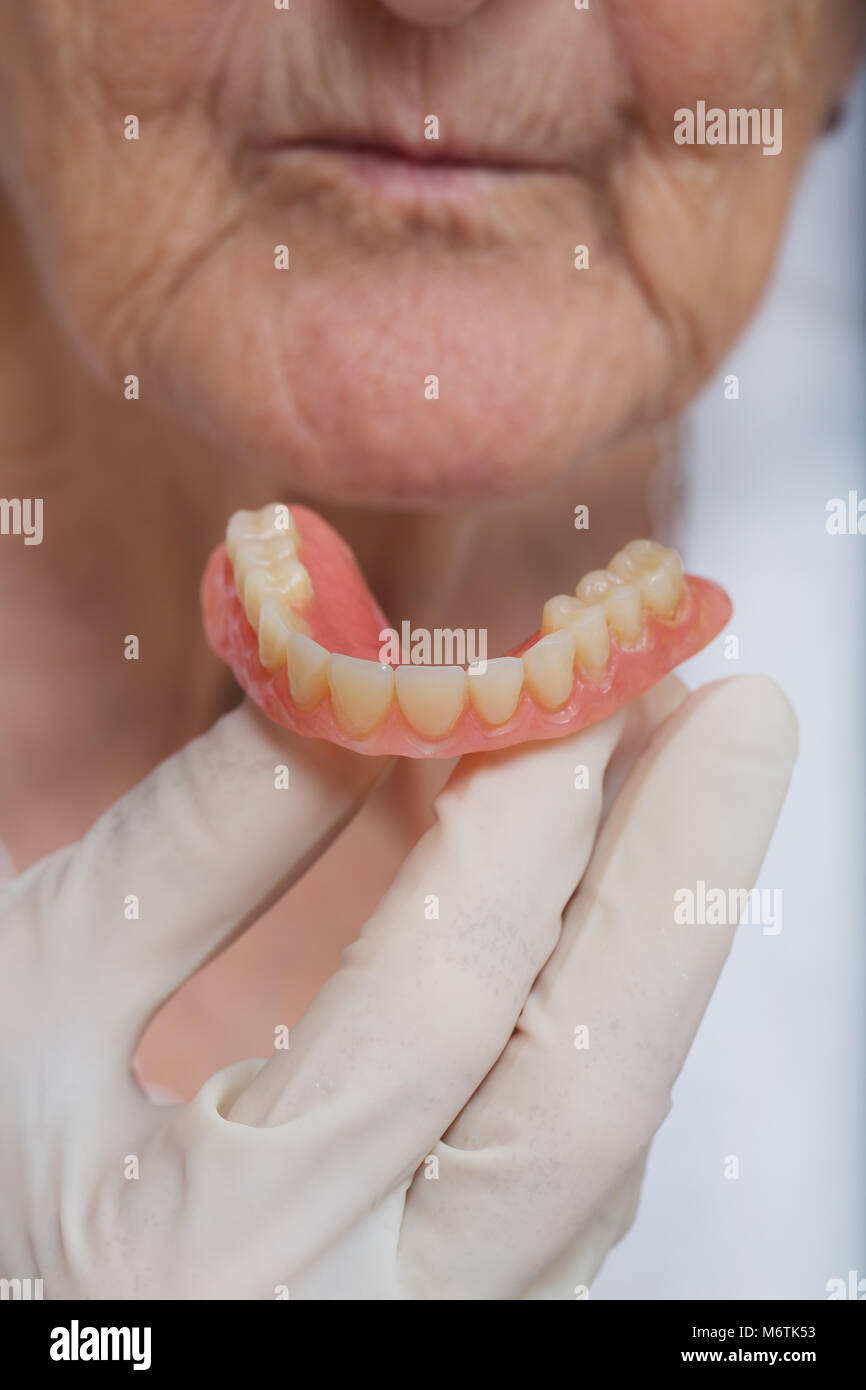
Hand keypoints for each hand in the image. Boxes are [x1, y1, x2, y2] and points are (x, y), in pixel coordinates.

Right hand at [0, 675, 794, 1299]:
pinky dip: (607, 1037)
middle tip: (737, 708)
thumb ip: (202, 843)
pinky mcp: (458, 1333)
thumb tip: (363, 691)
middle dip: (675, 874)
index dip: (522, 809)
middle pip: (585, 1089)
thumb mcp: (30, 988)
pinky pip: (573, 1193)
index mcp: (218, 1251)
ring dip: (659, 948)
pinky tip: (613, 928)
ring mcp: (430, 1347)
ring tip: (687, 786)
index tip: (578, 668)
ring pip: (602, 1151)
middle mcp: (358, 1329)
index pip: (435, 992)